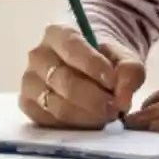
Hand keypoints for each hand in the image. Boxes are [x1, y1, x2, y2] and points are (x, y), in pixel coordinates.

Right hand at [18, 25, 145, 128]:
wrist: (89, 67)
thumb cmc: (104, 59)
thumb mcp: (124, 58)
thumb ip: (130, 71)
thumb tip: (122, 97)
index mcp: (57, 33)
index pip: (71, 47)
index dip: (92, 65)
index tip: (112, 81)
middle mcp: (38, 56)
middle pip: (64, 81)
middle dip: (94, 98)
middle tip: (116, 107)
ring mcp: (29, 81)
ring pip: (58, 106)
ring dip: (88, 115)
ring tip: (107, 114)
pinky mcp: (28, 105)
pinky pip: (50, 122)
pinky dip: (75, 126)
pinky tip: (91, 120)